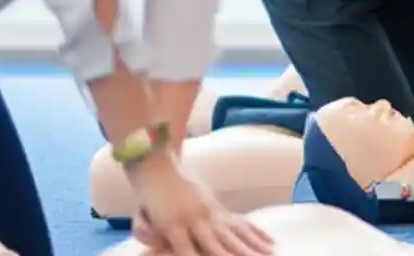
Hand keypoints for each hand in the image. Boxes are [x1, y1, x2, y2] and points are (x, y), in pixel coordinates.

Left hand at [126, 150, 272, 255]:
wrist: (160, 167)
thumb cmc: (150, 197)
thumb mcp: (143, 216)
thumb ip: (146, 230)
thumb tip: (150, 243)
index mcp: (173, 224)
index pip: (186, 250)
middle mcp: (196, 219)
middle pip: (216, 244)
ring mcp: (211, 212)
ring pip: (234, 234)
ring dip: (251, 247)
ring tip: (269, 255)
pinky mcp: (219, 209)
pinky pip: (241, 224)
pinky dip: (257, 234)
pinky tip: (270, 243)